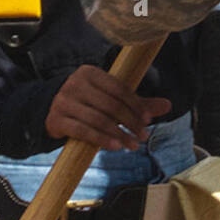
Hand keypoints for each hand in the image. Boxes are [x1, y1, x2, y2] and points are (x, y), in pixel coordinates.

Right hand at [45, 64, 170, 151]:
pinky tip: (116, 146)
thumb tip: (168, 105)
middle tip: (143, 136)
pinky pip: (83, 131)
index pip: (118, 88)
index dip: (135, 105)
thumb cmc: (88, 103)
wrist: (50, 111)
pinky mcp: (56, 120)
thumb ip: (137, 102)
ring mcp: (64, 101)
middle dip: (130, 122)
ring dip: (119, 134)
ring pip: (98, 119)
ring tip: (133, 145)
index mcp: (90, 72)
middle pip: (110, 104)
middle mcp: (76, 83)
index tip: (148, 120)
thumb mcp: (110, 99)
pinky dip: (102, 139)